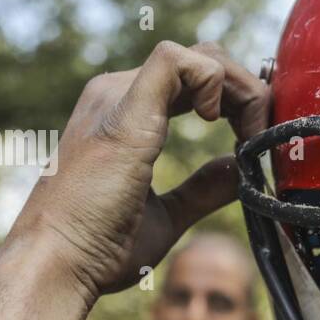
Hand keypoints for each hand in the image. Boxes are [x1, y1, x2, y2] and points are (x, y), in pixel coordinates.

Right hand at [10, 40, 269, 304]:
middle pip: (202, 60)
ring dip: (240, 90)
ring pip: (198, 55)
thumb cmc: (98, 248)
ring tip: (252, 136)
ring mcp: (116, 97)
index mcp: (124, 114)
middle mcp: (116, 95)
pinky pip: (177, 61)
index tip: (258, 140)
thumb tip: (239, 170)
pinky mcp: (124, 111)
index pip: (193, 79)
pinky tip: (219, 126)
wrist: (55, 264)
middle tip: (264, 138)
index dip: (236, 100)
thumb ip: (202, 189)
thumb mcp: (166, 215)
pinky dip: (214, 83)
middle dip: (247, 93)